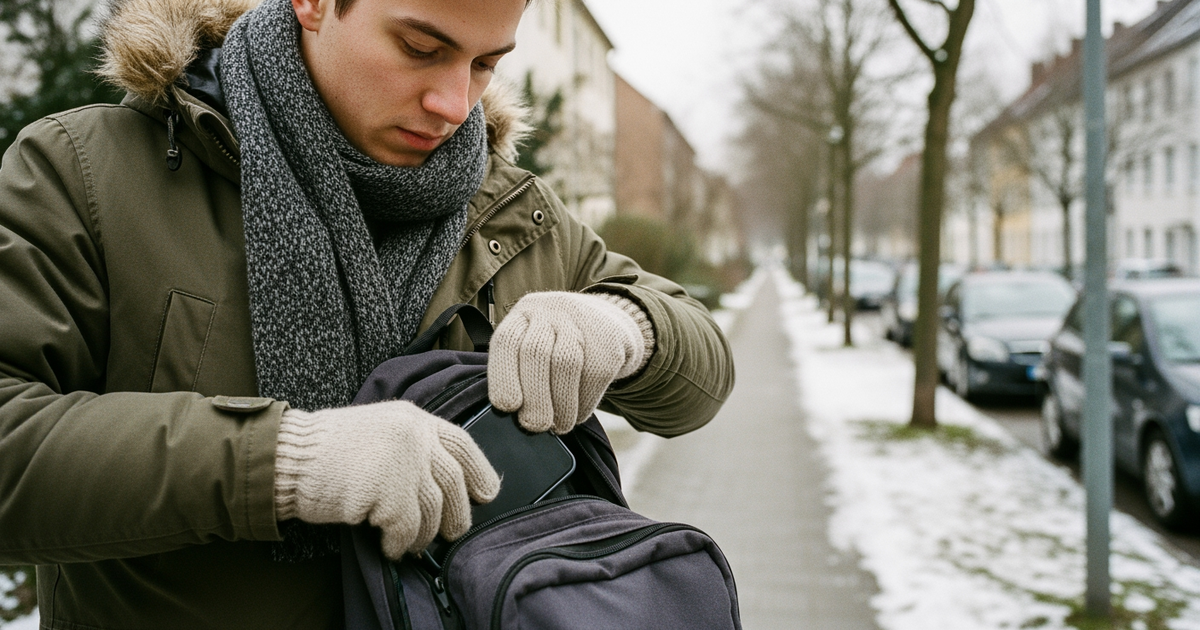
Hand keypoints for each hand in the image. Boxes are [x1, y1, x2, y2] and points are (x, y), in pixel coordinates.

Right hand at [274, 400, 499, 558]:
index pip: (462, 444)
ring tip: (410, 544)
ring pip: (432, 509)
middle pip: (452, 481)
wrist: (290, 457)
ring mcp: (403, 461)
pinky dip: (400, 544)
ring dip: (423, 534)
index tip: (487, 493)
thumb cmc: (328, 450)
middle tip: (451, 532)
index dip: (480, 471)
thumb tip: (444, 484)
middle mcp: (415, 435)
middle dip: (455, 513)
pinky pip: (406, 528)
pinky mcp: (388, 489)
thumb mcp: (380, 431)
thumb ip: (413, 446)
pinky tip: (390, 548)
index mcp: (414, 418)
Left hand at [488, 291, 650, 433]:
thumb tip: (512, 415)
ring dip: (561, 403)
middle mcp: (550, 312)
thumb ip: (519, 370)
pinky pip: (594, 375)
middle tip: (534, 425)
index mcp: (523, 314)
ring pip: (566, 363)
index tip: (506, 407)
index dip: (504, 375)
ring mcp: (581, 321)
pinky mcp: (608, 339)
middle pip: (536, 352)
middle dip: (534, 395)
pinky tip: (577, 415)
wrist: (609, 324)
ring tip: (558, 426)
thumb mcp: (532, 342)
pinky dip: (584, 403)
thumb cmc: (558, 344)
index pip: (506, 341)